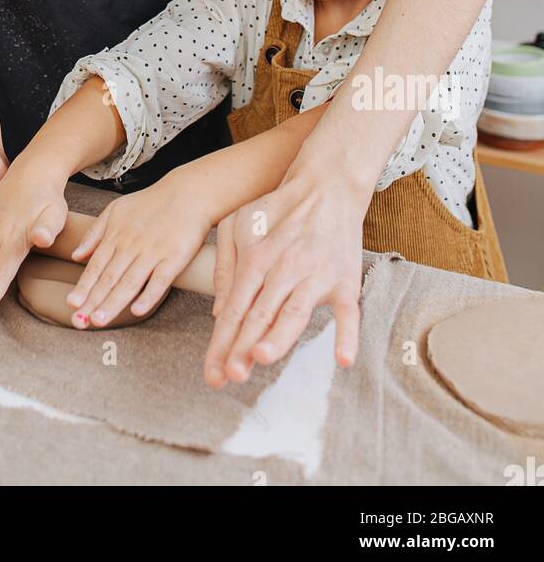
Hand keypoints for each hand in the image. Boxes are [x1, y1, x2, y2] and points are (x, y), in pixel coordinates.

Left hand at [64, 170, 211, 327]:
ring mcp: (153, 252)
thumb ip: (95, 233)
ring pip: (129, 282)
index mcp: (116, 236)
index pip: (96, 266)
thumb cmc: (152, 202)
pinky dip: (148, 296)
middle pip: (109, 278)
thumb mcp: (116, 210)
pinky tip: (137, 310)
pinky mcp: (175, 258)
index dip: (83, 287)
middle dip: (93, 301)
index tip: (71, 304)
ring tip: (99, 320)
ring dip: (113, 303)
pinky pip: (160, 280)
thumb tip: (76, 256)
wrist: (188, 192)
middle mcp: (131, 246)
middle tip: (79, 321)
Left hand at [204, 163, 364, 386]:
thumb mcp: (236, 223)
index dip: (222, 341)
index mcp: (256, 257)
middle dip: (243, 346)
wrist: (327, 186)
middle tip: (230, 375)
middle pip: (260, 314)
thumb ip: (225, 264)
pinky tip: (343, 360)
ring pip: (295, 312)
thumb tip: (220, 311)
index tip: (213, 372)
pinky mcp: (345, 280)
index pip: (235, 307)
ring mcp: (316, 275)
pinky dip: (347, 335)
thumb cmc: (277, 208)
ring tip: (262, 358)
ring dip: (279, 337)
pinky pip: (348, 312)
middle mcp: (284, 268)